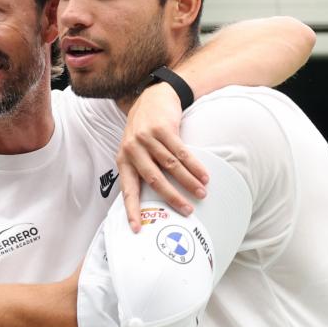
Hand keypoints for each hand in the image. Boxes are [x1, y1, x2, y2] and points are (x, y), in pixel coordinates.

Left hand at [119, 82, 207, 231]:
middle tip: (187, 211)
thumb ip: (139, 169)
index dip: (132, 210)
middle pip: (154, 180)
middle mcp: (132, 150)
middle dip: (172, 198)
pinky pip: (181, 152)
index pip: (128, 190)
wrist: (152, 97)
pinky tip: (204, 175)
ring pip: (171, 167)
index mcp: (123, 160)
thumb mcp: (134, 149)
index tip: (137, 229)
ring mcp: (147, 138)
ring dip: (189, 182)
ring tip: (201, 193)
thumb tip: (152, 200)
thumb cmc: (144, 129)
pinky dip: (194, 165)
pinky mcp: (162, 128)